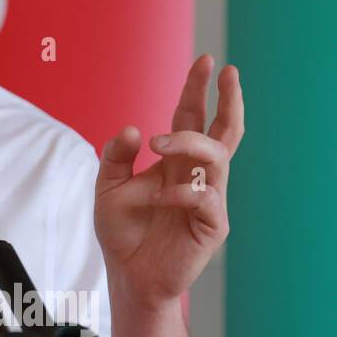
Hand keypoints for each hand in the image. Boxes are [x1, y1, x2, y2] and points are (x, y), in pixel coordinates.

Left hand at [94, 54, 244, 311]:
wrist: (128, 275)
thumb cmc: (123, 232)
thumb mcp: (107, 187)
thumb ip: (116, 156)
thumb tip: (134, 128)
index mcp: (175, 163)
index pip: (192, 118)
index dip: (199, 90)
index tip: (206, 61)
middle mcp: (196, 176)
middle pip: (223, 131)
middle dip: (228, 99)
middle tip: (226, 72)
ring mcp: (208, 200)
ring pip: (217, 157)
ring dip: (188, 143)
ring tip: (158, 145)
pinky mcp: (212, 226)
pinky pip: (206, 198)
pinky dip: (181, 192)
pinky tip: (157, 198)